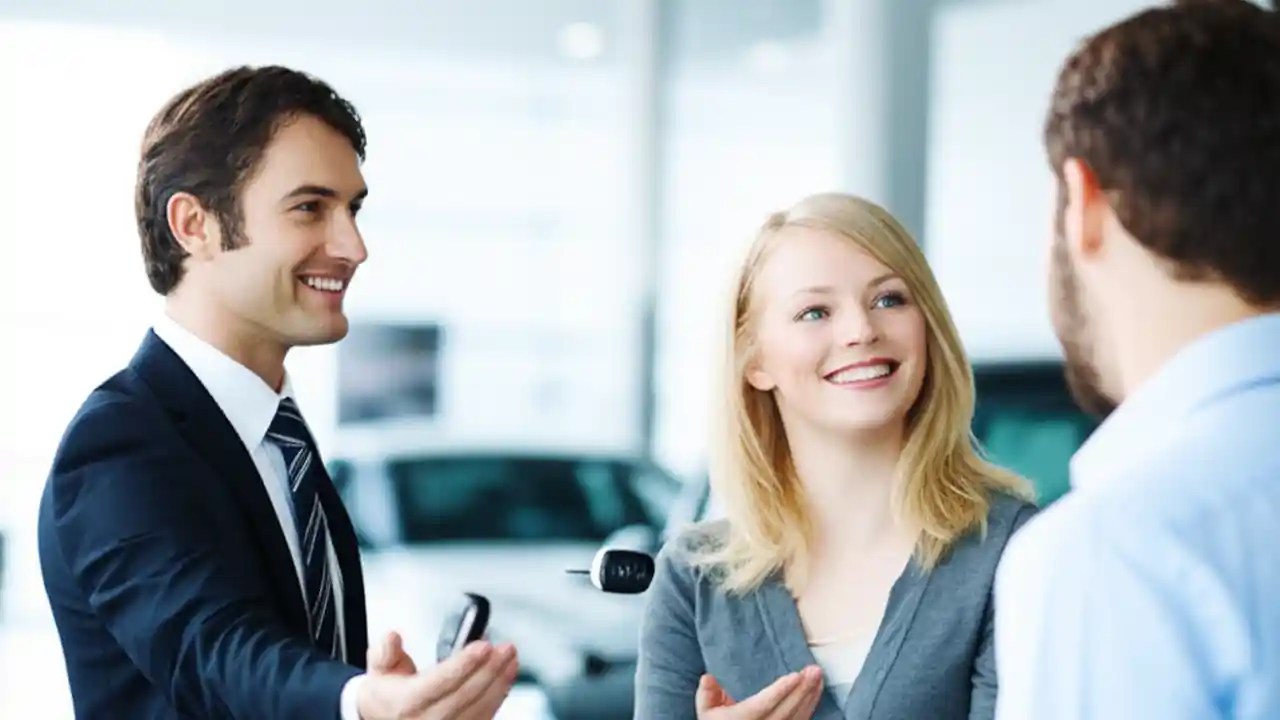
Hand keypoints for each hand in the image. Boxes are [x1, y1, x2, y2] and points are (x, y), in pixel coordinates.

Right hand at [357, 638, 518, 719]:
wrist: (384, 718)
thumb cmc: (387, 693)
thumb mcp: (380, 667)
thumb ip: (386, 651)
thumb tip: (392, 637)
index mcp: (406, 703)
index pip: (441, 682)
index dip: (464, 663)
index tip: (483, 646)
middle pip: (465, 695)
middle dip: (489, 669)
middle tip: (505, 648)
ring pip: (479, 709)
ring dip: (499, 682)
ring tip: (511, 659)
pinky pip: (483, 717)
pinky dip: (498, 697)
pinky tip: (506, 678)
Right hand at [696, 666, 823, 719]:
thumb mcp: (706, 711)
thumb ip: (707, 694)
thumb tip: (707, 677)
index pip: (764, 705)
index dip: (780, 691)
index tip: (794, 676)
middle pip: (786, 710)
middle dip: (801, 690)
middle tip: (814, 670)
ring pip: (798, 717)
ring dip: (810, 696)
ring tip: (819, 677)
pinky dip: (811, 706)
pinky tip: (816, 692)